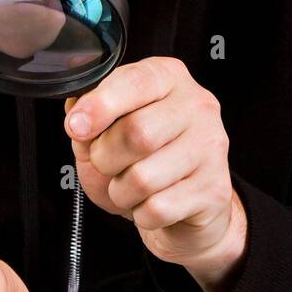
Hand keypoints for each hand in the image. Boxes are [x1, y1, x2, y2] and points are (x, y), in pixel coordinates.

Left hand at [64, 57, 247, 291]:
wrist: (183, 209)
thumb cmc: (141, 161)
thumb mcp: (105, 131)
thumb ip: (88, 118)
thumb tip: (77, 117)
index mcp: (168, 77)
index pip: (134, 81)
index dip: (99, 105)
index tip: (76, 126)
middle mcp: (197, 105)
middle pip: (137, 132)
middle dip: (105, 157)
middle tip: (104, 163)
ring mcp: (210, 147)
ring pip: (144, 178)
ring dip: (120, 191)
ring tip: (128, 187)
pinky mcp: (215, 188)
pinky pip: (158, 208)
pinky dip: (141, 214)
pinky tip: (149, 204)